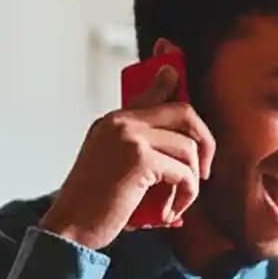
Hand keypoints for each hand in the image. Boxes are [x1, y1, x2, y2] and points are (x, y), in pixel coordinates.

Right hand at [39, 63, 215, 249]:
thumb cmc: (98, 206)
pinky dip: (185, 197)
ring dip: (192, 183)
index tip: (170, 49)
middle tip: (204, 173)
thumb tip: (188, 159)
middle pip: (184, 111)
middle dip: (206, 142)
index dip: (168, 70)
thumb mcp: (119, 171)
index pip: (149, 87)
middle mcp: (121, 122)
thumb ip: (147, 155)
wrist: (71, 229)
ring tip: (176, 204)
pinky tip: (168, 215)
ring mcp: (130, 137)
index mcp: (114, 122)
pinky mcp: (140, 159)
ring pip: (189, 148)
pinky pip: (185, 173)